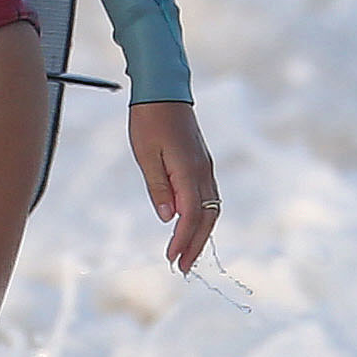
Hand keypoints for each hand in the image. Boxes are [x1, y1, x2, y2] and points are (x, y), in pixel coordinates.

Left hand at [126, 100, 221, 272]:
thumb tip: (167, 217)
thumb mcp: (146, 155)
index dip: (182, 241)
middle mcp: (203, 171)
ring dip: (201, 233)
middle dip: (196, 245)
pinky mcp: (202, 163)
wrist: (163, 89)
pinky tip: (189, 225)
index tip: (171, 259)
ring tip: (187, 253)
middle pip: (207, 217)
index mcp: (189, 170)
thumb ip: (158, 187)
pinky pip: (207, 196)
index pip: (191, 216)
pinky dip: (202, 216)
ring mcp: (205, 167)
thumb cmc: (149, 119)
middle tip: (182, 267)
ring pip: (211, 208)